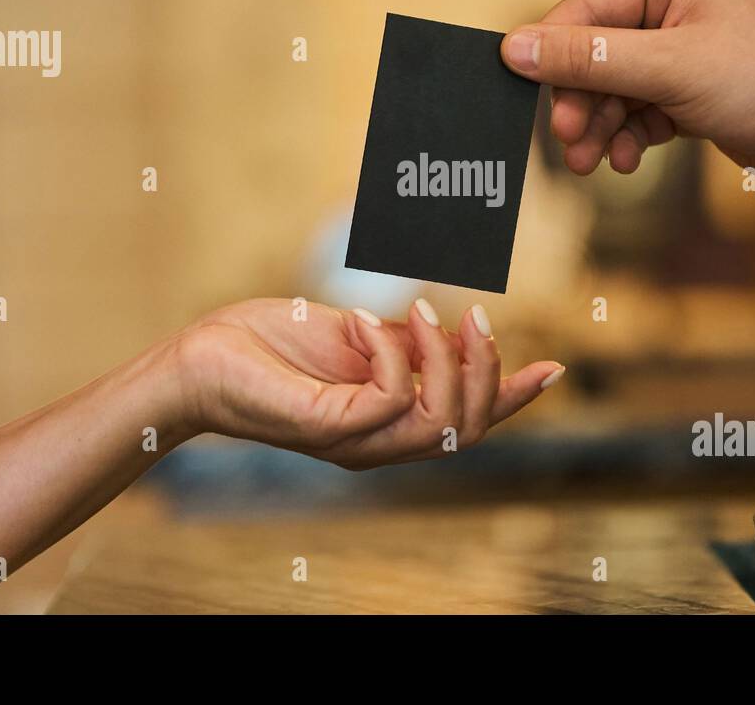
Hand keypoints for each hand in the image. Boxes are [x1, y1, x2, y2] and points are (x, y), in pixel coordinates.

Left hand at [176, 298, 563, 469]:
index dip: (514, 399)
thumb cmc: (270, 345)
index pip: (469, 423)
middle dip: (490, 372)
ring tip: (424, 311)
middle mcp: (378, 443)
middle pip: (471, 430)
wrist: (201, 357)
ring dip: (444, 360)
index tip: (554, 369)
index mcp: (389, 423)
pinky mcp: (326, 427)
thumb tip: (446, 332)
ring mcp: (353, 441)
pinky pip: (389, 399)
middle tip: (473, 317)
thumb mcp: (353, 338)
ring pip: (440, 422)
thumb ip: (400, 344)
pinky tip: (362, 319)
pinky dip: (391, 351)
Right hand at [499, 0, 754, 223]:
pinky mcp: (696, 88)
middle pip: (597, 49)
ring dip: (600, 124)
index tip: (520, 88)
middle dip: (581, 98)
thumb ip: (588, 58)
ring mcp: (688, 46)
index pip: (589, 5)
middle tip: (568, 141)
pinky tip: (626, 160)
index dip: (553, 51)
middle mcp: (680, 0)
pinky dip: (628, 135)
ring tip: (592, 161)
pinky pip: (640, 108)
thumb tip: (513, 47)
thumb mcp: (669, 69)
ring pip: (616, 85)